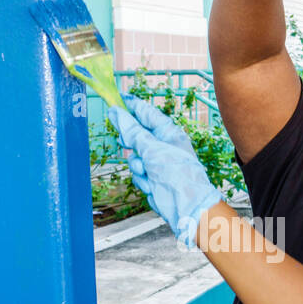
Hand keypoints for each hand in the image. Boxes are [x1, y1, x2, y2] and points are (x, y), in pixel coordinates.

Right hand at [108, 97, 222, 247]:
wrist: (186, 206)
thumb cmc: (177, 174)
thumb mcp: (152, 148)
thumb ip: (132, 131)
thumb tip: (117, 112)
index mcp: (168, 132)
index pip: (146, 113)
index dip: (131, 105)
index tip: (117, 98)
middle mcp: (163, 145)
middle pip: (137, 135)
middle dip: (130, 141)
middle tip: (124, 140)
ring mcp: (157, 162)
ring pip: (134, 156)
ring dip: (137, 165)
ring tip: (146, 171)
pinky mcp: (152, 178)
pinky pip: (137, 173)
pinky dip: (141, 179)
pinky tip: (151, 185)